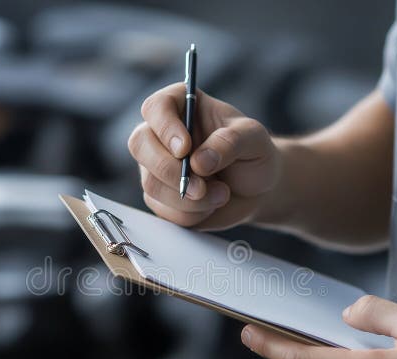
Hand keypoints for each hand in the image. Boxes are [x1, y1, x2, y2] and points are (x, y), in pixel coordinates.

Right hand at [127, 82, 280, 229]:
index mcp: (181, 106)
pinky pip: (163, 211)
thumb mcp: (254, 139)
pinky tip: (212, 205)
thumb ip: (230, 142)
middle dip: (170, 171)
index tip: (185, 148)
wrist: (256, 189)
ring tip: (222, 194)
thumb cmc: (253, 154)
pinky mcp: (160, 197)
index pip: (155, 107)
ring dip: (188, 198)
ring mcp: (156, 167)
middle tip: (201, 187)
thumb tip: (200, 161)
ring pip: (151, 184)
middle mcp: (161, 134)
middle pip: (140, 145)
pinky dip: (191, 214)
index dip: (165, 128)